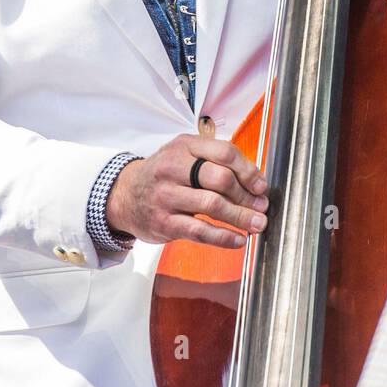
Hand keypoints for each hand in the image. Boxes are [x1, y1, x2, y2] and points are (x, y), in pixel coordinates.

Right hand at [105, 133, 269, 248]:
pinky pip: (199, 231)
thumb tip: (254, 181)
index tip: (260, 186)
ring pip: (212, 205)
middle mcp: (173, 168)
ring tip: (257, 224)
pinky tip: (238, 240)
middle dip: (247, 196)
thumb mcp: (183, 154)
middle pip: (220, 178)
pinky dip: (223, 237)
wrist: (124, 196)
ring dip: (240, 217)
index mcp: (184, 146)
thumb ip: (213, 160)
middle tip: (261, 207)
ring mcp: (167, 195)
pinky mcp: (164, 222)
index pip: (224, 152)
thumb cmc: (163, 175)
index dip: (248, 170)